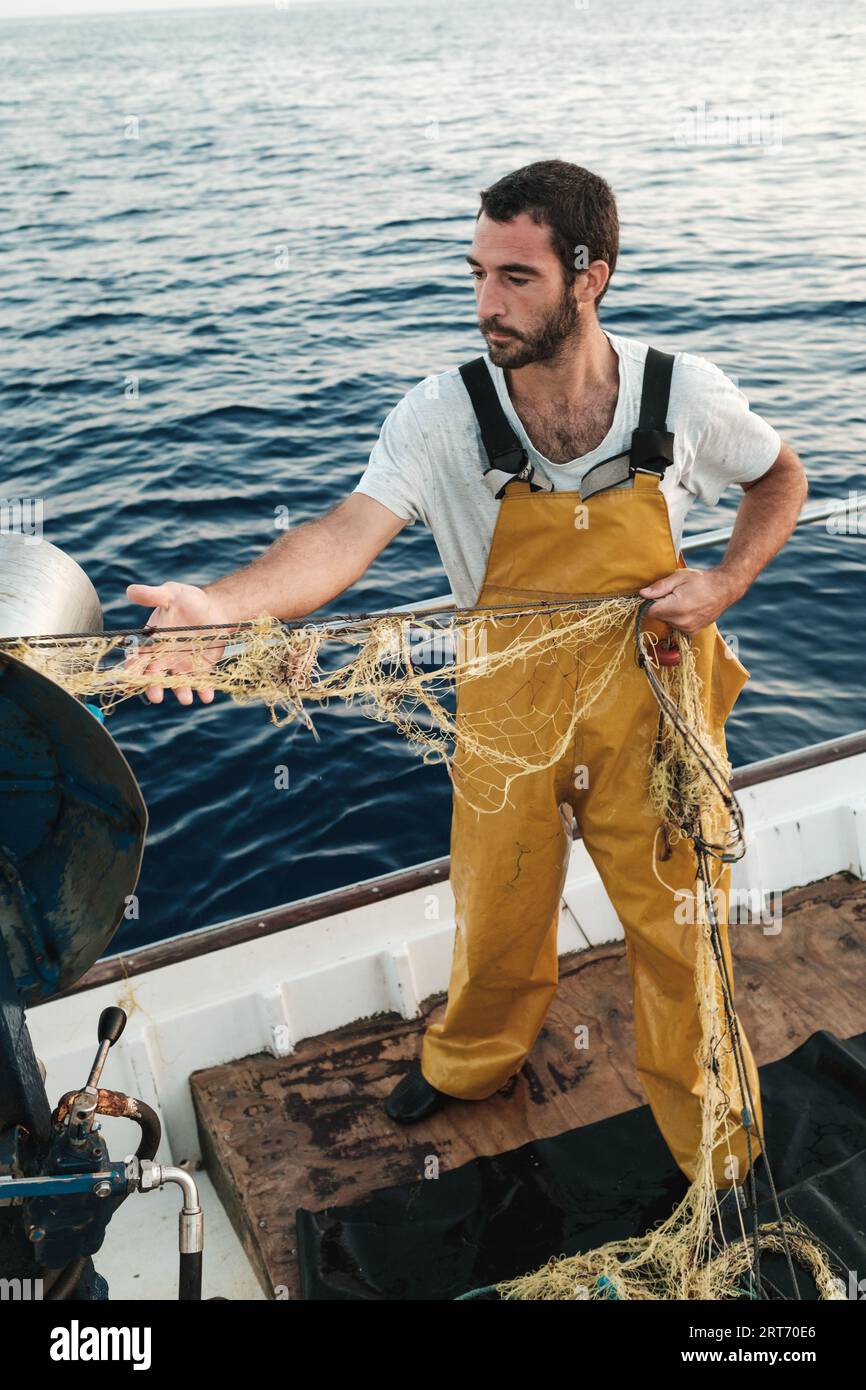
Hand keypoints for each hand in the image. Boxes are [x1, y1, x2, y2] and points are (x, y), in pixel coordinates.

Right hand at [125, 581, 231, 705]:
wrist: (216, 608)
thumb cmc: (189, 600)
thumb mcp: (171, 594)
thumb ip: (152, 595)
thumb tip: (130, 590)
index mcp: (153, 642)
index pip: (138, 657)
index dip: (133, 668)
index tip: (131, 676)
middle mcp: (164, 658)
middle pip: (154, 677)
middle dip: (154, 687)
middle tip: (156, 696)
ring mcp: (182, 666)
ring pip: (177, 684)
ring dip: (180, 692)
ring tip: (185, 698)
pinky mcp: (201, 669)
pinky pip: (201, 683)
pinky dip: (204, 691)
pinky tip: (207, 696)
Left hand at [638, 568, 739, 636]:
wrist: (724, 589)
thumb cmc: (702, 580)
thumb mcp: (679, 577)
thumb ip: (660, 587)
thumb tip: (642, 594)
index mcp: (677, 607)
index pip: (650, 611)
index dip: (648, 602)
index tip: (654, 594)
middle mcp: (682, 622)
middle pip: (658, 616)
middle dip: (660, 605)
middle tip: (672, 594)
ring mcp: (688, 628)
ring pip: (666, 621)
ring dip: (668, 612)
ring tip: (682, 600)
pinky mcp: (692, 632)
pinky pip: (676, 625)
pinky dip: (677, 617)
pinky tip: (687, 608)